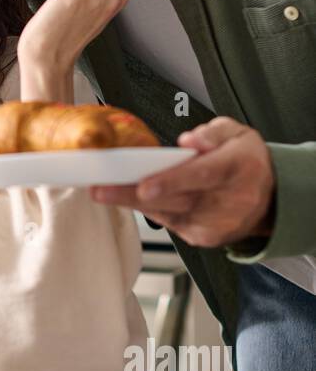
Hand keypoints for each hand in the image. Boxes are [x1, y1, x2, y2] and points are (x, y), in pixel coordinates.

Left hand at [91, 118, 276, 248]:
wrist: (269, 199)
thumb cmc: (246, 162)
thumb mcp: (238, 133)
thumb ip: (213, 133)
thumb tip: (190, 141)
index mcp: (237, 168)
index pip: (202, 175)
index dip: (171, 181)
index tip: (145, 185)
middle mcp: (228, 200)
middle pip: (176, 199)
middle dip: (134, 194)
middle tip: (101, 188)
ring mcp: (215, 223)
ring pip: (166, 214)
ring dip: (131, 203)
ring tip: (102, 191)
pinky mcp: (203, 237)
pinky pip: (168, 222)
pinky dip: (147, 209)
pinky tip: (127, 198)